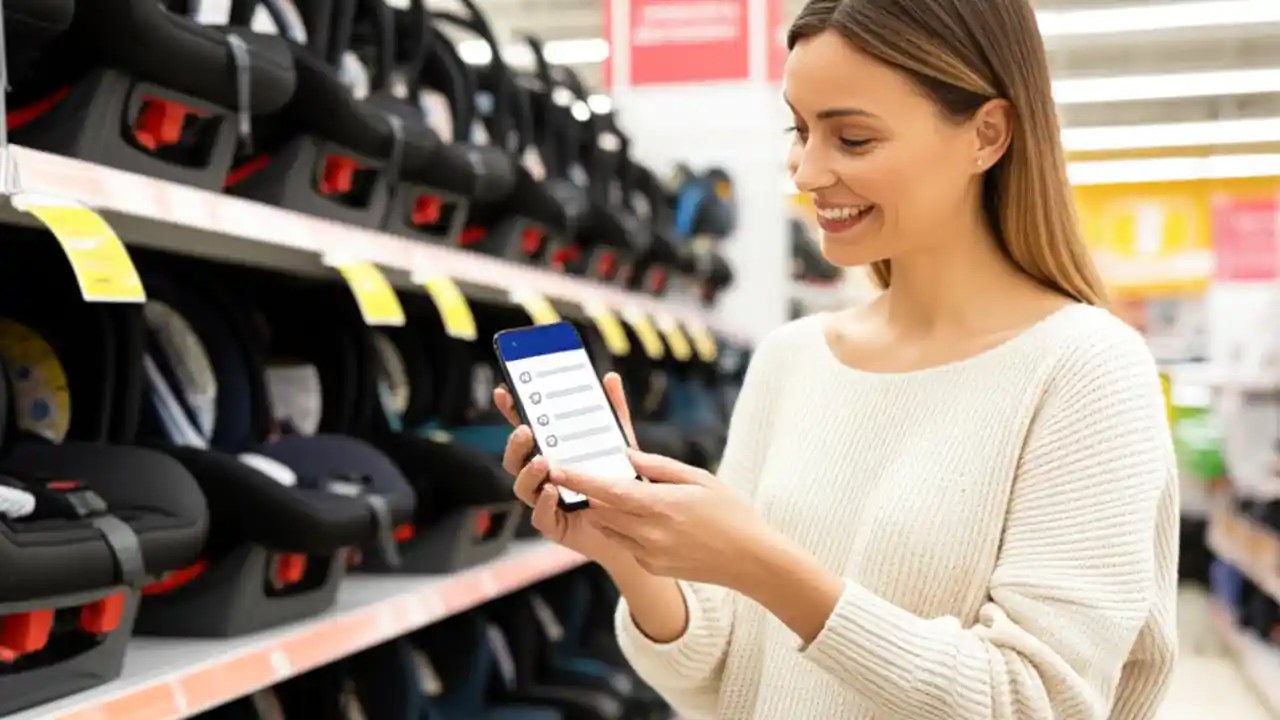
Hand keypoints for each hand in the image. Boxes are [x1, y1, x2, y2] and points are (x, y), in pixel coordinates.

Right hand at [494, 372, 640, 569]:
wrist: (637, 526)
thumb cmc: (622, 482)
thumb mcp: (620, 444)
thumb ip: (614, 413)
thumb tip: (610, 378)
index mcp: (553, 453)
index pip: (526, 429)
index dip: (512, 411)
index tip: (505, 392)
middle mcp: (543, 476)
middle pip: (516, 457)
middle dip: (516, 443)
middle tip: (526, 430)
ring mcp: (545, 500)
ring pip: (522, 485)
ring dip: (527, 471)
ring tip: (542, 460)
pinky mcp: (554, 525)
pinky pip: (539, 516)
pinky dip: (542, 502)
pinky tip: (551, 491)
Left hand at [552, 449, 777, 589]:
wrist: (751, 561)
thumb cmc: (730, 513)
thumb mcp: (699, 479)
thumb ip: (658, 466)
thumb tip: (626, 455)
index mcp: (659, 506)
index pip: (606, 490)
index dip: (577, 478)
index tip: (556, 467)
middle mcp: (648, 534)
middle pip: (600, 509)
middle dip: (589, 493)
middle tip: (585, 473)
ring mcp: (648, 554)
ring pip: (609, 527)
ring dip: (606, 511)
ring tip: (618, 494)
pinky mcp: (652, 567)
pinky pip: (626, 543)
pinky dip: (625, 528)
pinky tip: (646, 518)